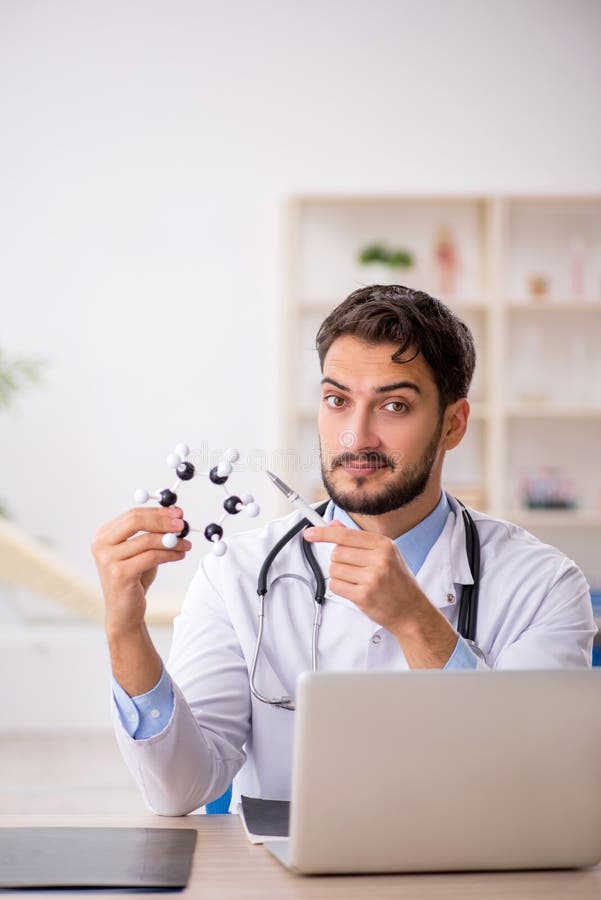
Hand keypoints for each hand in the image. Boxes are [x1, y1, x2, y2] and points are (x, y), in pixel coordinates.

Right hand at [91, 506, 190, 635]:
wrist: (124, 612)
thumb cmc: (134, 579)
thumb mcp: (142, 551)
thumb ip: (153, 532)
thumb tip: (175, 514)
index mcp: (104, 535)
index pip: (133, 514)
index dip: (157, 512)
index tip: (177, 513)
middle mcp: (101, 544)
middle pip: (136, 521)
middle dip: (163, 521)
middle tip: (182, 524)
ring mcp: (108, 559)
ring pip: (147, 540)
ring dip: (171, 541)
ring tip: (186, 544)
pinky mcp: (119, 574)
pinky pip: (151, 557)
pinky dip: (169, 554)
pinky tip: (180, 555)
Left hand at [303, 522, 424, 635]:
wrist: (411, 611)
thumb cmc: (398, 582)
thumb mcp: (385, 554)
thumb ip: (358, 539)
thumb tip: (334, 525)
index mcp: (384, 545)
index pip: (346, 535)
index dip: (324, 534)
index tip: (310, 533)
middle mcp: (379, 559)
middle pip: (337, 552)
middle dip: (339, 561)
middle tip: (354, 568)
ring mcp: (372, 578)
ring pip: (334, 569)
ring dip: (339, 576)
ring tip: (357, 581)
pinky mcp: (364, 595)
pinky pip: (336, 586)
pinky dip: (340, 588)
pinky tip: (355, 589)